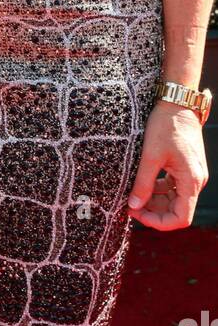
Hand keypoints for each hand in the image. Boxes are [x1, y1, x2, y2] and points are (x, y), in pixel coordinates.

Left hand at [126, 101, 207, 229]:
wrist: (178, 103)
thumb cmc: (166, 126)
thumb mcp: (150, 155)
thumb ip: (143, 183)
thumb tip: (133, 206)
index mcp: (191, 181)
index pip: (181, 218)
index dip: (159, 222)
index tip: (137, 214)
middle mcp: (196, 181)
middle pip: (177, 210)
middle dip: (154, 211)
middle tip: (130, 205)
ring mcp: (192, 174)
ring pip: (174, 199)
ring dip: (155, 201)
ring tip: (133, 195)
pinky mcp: (186, 167)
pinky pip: (173, 186)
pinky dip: (159, 189)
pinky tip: (143, 184)